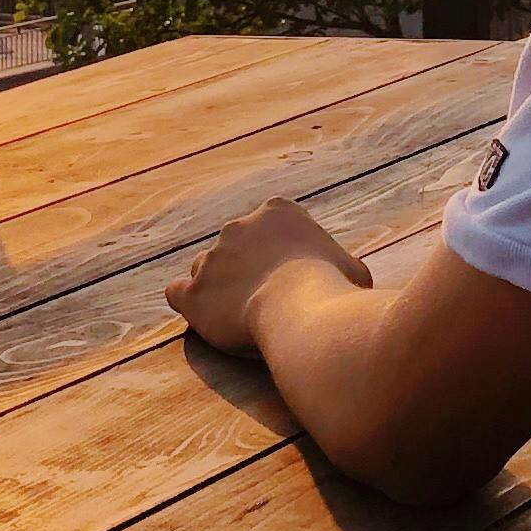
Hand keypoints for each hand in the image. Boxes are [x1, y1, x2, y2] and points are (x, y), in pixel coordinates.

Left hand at [168, 198, 370, 358]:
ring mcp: (212, 258)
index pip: (267, 226)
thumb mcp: (354, 270)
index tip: (287, 277)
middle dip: (244, 270)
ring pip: (204, 271)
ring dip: (217, 289)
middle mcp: (238, 226)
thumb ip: (340, 267)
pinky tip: (201, 318)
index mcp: (278, 212)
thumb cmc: (335, 290)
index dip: (275, 254)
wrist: (304, 311)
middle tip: (264, 300)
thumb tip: (346, 279)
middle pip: (233, 247)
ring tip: (236, 317)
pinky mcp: (194, 292)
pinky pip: (177, 293)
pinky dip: (187, 305)